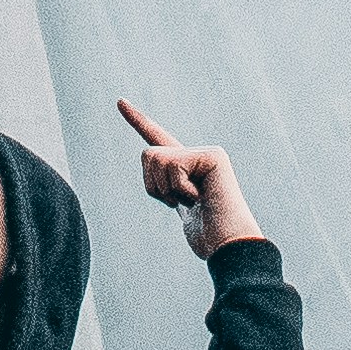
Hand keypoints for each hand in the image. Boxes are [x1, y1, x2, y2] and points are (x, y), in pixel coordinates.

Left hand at [118, 96, 261, 257]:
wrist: (230, 247)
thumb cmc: (209, 237)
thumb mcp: (183, 212)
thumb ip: (173, 193)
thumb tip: (169, 186)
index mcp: (186, 168)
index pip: (157, 138)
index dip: (138, 120)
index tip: (120, 102)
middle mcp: (198, 155)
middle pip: (148, 156)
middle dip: (155, 186)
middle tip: (184, 205)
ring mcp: (208, 153)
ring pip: (156, 158)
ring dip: (168, 190)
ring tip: (196, 203)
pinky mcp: (213, 156)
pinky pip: (173, 166)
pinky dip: (181, 189)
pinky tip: (202, 198)